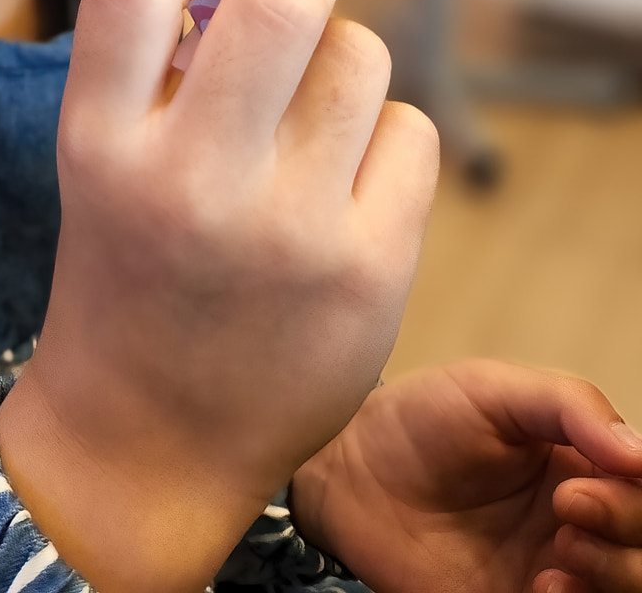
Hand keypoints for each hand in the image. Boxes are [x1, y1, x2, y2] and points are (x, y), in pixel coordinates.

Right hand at [0, 0, 438, 592]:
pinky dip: (382, 130)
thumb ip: (150, 49)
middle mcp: (192, 183)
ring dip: (339, 48)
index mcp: (102, 144)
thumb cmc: (129, 259)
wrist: (153, 431)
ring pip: (358, 55)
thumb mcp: (97, 151)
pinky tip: (343, 166)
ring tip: (310, 92)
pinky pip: (410, 131)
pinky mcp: (370, 273)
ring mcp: (290, 232)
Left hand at [292, 359, 641, 591]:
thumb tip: (637, 451)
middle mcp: (578, 522)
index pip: (641, 486)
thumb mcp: (492, 389)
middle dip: (627, 535)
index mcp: (581, 463)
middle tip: (568, 514)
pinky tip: (541, 587)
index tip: (580, 489)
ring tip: (557, 560)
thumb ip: (568, 406)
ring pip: (626, 587)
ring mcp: (553, 569)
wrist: (349, 473)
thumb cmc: (419, 420)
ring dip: (611, 576)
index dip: (632, 497)